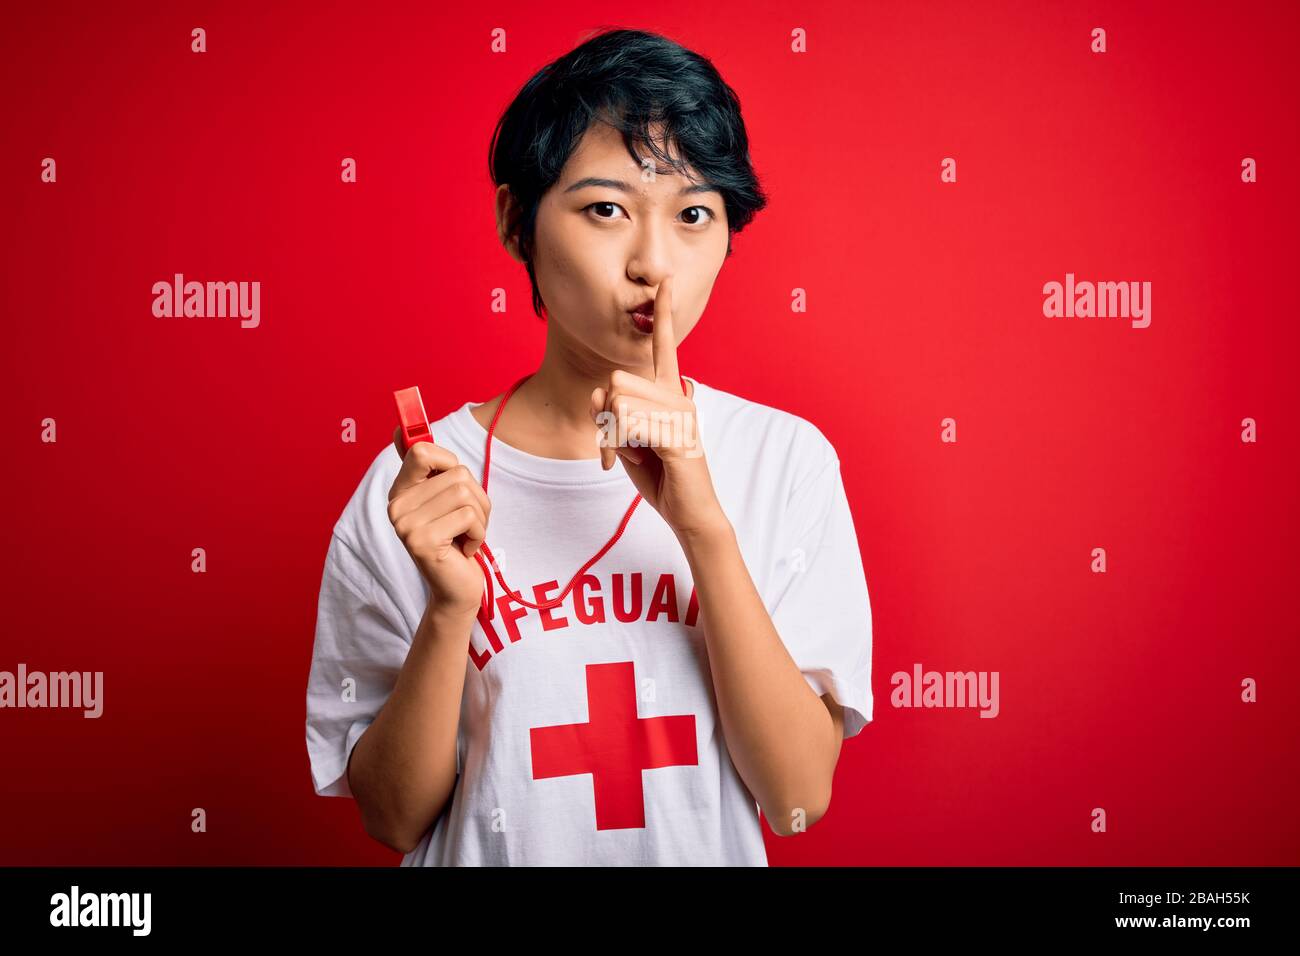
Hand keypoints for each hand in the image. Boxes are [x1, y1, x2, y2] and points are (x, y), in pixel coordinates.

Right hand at [387, 428, 490, 618]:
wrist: (456, 589)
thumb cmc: (456, 539)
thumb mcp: (444, 499)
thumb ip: (426, 466)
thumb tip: (401, 429)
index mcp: (400, 491)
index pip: (422, 450)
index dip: (450, 463)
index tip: (454, 484)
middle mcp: (396, 506)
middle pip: (457, 473)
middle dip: (476, 498)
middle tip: (466, 523)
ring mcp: (406, 525)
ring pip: (466, 494)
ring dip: (480, 517)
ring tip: (467, 535)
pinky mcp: (422, 542)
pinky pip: (469, 517)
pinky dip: (479, 533)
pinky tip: (465, 549)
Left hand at [589, 275, 728, 540]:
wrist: (691, 514)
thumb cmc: (662, 477)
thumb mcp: (628, 441)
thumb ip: (614, 414)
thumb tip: (601, 393)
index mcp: (670, 394)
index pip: (664, 349)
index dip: (664, 316)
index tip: (665, 283)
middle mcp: (679, 397)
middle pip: (617, 380)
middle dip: (604, 417)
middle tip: (616, 447)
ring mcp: (680, 416)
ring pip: (618, 403)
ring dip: (611, 435)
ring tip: (631, 456)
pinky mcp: (676, 438)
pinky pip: (629, 425)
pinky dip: (621, 445)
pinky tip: (638, 460)